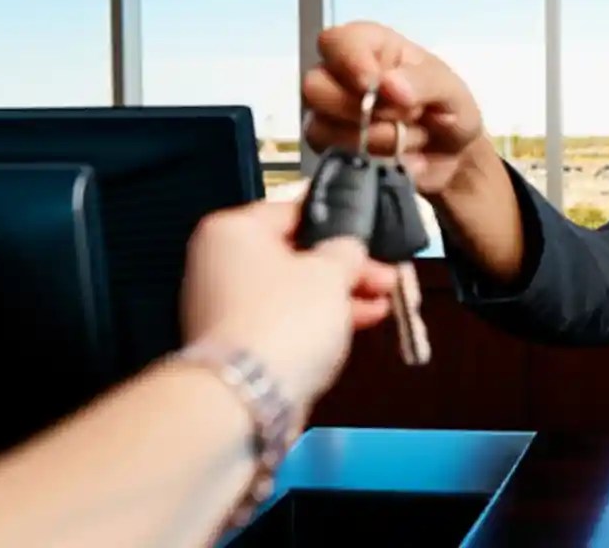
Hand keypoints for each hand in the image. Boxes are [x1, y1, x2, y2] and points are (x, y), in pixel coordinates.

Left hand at [178, 200, 398, 408]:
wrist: (248, 396)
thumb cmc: (288, 316)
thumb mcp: (331, 271)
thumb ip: (345, 249)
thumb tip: (346, 247)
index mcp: (233, 230)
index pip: (292, 211)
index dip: (338, 220)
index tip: (372, 232)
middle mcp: (221, 263)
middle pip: (296, 254)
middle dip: (346, 266)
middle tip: (386, 273)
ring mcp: (228, 306)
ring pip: (295, 289)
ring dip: (340, 294)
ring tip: (384, 299)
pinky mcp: (241, 344)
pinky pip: (287, 319)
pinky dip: (320, 318)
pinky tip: (362, 321)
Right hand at [301, 21, 485, 194]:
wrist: (454, 158)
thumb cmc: (448, 109)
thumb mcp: (450, 90)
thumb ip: (423, 82)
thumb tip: (389, 84)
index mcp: (370, 46)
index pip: (336, 42)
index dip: (349, 62)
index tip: (372, 84)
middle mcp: (342, 76)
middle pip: (315, 87)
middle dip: (362, 110)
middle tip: (404, 116)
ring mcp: (332, 114)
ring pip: (323, 127)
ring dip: (375, 139)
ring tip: (410, 137)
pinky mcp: (333, 149)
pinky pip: (336, 156)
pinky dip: (373, 160)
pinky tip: (400, 157)